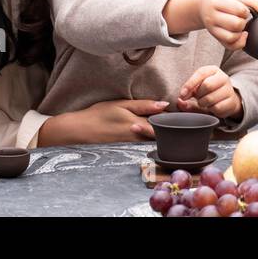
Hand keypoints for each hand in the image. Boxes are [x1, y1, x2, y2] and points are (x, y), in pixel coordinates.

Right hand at [37, 98, 168, 145]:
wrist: (78, 132)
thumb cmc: (98, 115)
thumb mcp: (120, 104)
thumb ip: (143, 105)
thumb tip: (164, 104)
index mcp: (137, 124)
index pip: (163, 123)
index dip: (173, 119)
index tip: (179, 114)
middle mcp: (136, 140)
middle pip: (161, 136)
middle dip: (170, 129)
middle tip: (176, 122)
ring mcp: (131, 148)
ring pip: (153, 143)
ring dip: (161, 136)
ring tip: (165, 128)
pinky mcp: (126, 153)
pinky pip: (143, 148)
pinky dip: (149, 142)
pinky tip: (150, 137)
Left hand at [177, 66, 241, 120]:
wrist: (227, 99)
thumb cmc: (209, 91)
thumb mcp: (198, 88)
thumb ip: (188, 94)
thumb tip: (180, 102)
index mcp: (213, 70)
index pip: (201, 73)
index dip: (190, 84)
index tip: (182, 95)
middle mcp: (223, 77)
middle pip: (207, 85)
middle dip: (198, 95)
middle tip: (197, 97)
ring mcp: (228, 90)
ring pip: (210, 98)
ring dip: (203, 103)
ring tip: (204, 102)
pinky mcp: (231, 102)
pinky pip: (216, 108)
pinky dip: (211, 109)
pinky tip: (212, 106)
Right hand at [196, 0, 257, 49]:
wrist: (203, 4)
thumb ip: (255, 3)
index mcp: (216, 2)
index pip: (238, 9)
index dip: (245, 10)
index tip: (243, 8)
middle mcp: (212, 17)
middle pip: (236, 24)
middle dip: (243, 21)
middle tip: (241, 17)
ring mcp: (212, 29)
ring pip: (232, 37)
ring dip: (241, 32)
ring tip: (240, 25)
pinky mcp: (216, 38)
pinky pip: (230, 46)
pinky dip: (240, 43)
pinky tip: (241, 34)